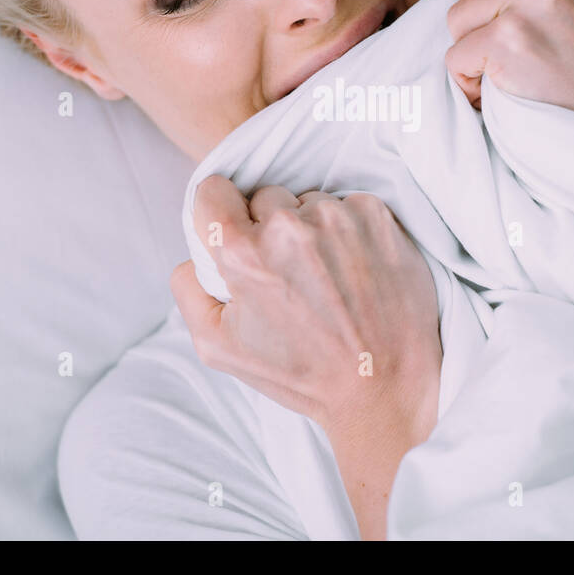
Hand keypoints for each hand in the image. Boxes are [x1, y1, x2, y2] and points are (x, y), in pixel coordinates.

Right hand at [170, 176, 441, 438]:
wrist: (384, 384)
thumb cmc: (301, 373)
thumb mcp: (219, 348)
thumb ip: (189, 289)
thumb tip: (194, 254)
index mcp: (245, 255)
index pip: (212, 190)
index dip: (219, 213)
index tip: (235, 232)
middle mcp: (290, 228)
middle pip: (263, 196)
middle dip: (268, 229)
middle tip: (289, 275)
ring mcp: (337, 218)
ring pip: (307, 202)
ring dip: (311, 229)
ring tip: (326, 278)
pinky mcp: (376, 216)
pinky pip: (347, 205)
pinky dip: (348, 230)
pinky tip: (353, 270)